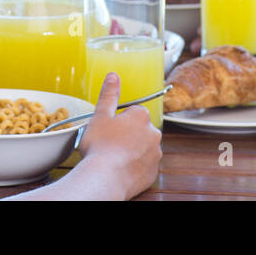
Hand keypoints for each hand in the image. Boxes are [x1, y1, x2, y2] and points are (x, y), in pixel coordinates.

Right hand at [78, 72, 161, 198]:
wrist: (105, 178)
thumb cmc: (100, 146)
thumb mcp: (100, 116)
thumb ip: (109, 95)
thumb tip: (113, 76)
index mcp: (141, 116)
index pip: (132, 113)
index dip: (118, 121)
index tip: (108, 130)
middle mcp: (153, 133)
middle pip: (139, 130)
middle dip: (127, 135)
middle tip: (109, 144)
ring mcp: (155, 154)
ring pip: (143, 148)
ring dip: (132, 151)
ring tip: (114, 158)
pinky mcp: (153, 172)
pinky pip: (144, 166)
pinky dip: (134, 167)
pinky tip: (120, 169)